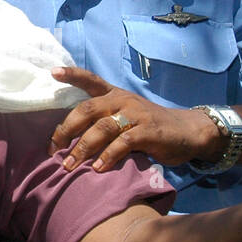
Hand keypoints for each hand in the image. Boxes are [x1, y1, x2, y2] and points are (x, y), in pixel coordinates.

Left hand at [48, 67, 219, 170]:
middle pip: (87, 109)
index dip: (72, 74)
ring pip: (101, 128)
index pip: (91, 80)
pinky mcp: (148, 131)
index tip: (53, 72)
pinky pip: (122, 143)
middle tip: (53, 149)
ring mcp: (136, 114)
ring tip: (69, 165)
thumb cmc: (150, 126)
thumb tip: (71, 141)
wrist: (188, 132)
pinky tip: (98, 168)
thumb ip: (104, 121)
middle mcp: (123, 100)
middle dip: (66, 129)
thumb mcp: (127, 116)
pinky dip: (108, 156)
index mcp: (115, 94)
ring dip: (82, 148)